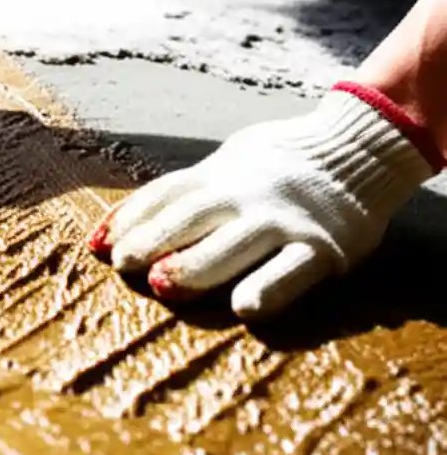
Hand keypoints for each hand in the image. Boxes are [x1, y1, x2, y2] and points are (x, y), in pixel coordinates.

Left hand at [89, 85, 439, 318]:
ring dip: (197, 264)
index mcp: (218, 175)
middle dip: (153, 240)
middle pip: (191, 216)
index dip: (130, 219)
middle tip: (123, 265)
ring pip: (234, 242)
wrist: (357, 147)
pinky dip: (269, 287)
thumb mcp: (226, 164)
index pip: (165, 194)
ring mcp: (284, 219)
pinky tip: (245, 307)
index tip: (97, 246)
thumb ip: (180, 194)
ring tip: (164, 285)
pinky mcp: (323, 246)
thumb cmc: (276, 166)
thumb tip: (109, 233)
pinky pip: (293, 269)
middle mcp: (245, 194)